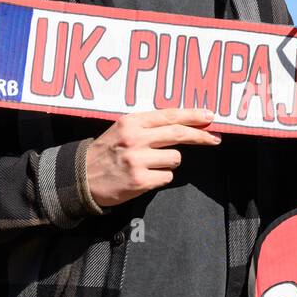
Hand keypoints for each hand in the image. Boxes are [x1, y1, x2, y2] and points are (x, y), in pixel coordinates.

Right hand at [84, 108, 220, 207]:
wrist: (81, 178)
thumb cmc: (106, 153)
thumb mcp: (122, 130)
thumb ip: (148, 126)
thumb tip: (182, 124)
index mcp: (131, 122)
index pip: (169, 115)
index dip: (192, 116)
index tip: (209, 117)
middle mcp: (135, 138)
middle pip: (179, 133)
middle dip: (200, 136)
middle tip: (214, 139)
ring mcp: (137, 160)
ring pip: (175, 158)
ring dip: (168, 163)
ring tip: (149, 165)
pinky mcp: (140, 180)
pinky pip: (167, 177)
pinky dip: (160, 178)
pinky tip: (144, 177)